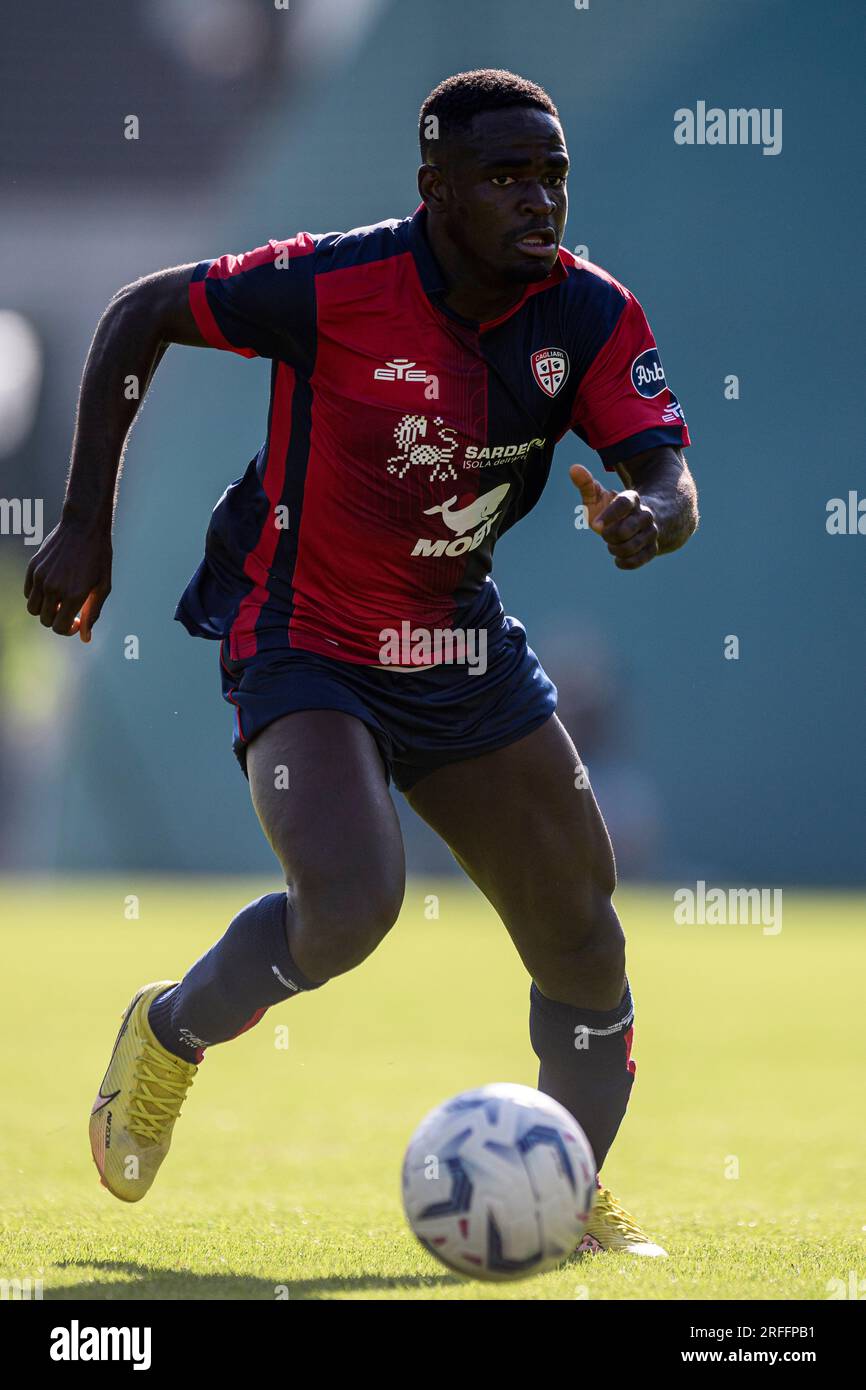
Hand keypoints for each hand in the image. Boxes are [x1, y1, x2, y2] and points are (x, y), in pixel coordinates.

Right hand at [23, 515, 112, 639]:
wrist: (84, 527)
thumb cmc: (99, 557)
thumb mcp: (103, 587)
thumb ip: (93, 613)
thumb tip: (84, 638)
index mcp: (74, 595)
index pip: (59, 627)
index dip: (68, 629)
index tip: (77, 620)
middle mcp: (54, 588)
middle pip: (45, 620)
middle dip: (57, 620)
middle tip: (69, 610)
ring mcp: (40, 577)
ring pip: (33, 609)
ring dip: (45, 610)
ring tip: (60, 599)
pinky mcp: (33, 568)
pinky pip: (28, 592)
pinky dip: (37, 596)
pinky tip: (52, 587)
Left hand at [569, 463, 659, 569]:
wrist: (641, 523)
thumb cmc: (613, 510)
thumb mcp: (599, 496)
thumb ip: (587, 485)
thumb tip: (573, 468)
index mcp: (632, 499)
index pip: (625, 503)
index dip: (610, 515)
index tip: (595, 526)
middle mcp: (645, 515)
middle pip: (628, 529)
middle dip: (611, 535)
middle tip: (605, 535)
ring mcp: (651, 532)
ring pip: (634, 545)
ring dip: (617, 549)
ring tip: (612, 545)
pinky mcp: (653, 548)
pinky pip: (640, 559)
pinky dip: (626, 562)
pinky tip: (618, 559)